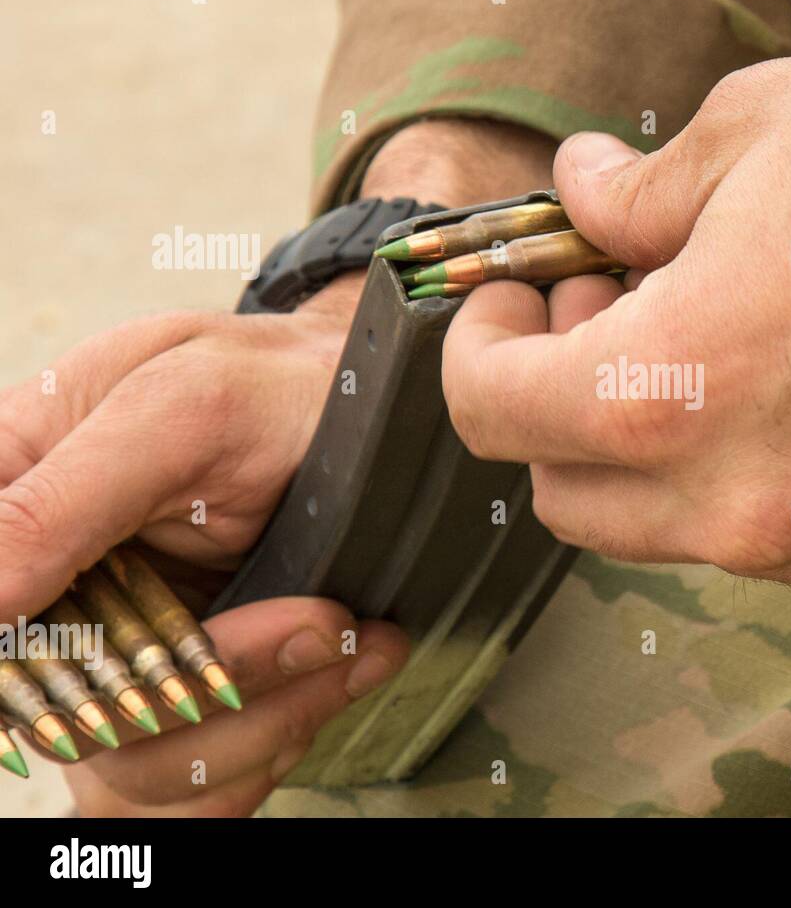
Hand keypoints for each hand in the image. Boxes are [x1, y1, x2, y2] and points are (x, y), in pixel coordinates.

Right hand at [0, 117, 555, 812]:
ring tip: (349, 638)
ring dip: (266, 720)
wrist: (375, 408)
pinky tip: (340, 670)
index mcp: (15, 511)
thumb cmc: (273, 385)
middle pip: (71, 723)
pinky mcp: (201, 695)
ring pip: (147, 769)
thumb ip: (61, 498)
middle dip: (211, 686)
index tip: (163, 657)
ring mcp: (128, 658)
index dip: (49, 675)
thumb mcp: (173, 408)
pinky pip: (210, 784)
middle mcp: (58, 600)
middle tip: (318, 621)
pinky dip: (281, 741)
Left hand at [441, 0, 790, 594]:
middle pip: (567, 496)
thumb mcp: (744, 135)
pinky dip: (742, 470)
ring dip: (646, 447)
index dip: (477, 348)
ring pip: (662, 528)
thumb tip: (574, 202)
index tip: (511, 299)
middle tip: (606, 308)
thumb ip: (626, 198)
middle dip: (555, 405)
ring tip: (708, 335)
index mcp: (684, 389)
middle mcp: (748, 498)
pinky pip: (767, 532)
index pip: (496, 415)